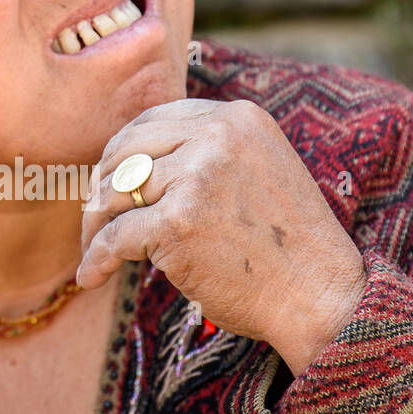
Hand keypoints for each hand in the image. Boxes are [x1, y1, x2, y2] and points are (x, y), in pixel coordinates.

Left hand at [77, 98, 366, 376]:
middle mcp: (215, 137)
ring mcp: (196, 178)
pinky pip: (115, 237)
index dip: (123, 152)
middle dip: (101, 187)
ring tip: (94, 252)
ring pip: (114, 192)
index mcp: (237, 119)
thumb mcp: (260, 172)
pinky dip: (96, 259)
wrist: (321, 295)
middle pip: (126, 150)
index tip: (111, 182)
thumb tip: (139, 165)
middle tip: (95, 220)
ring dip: (96, 226)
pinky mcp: (177, 224)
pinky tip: (91, 276)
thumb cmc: (289, 247)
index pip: (154, 121)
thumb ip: (212, 155)